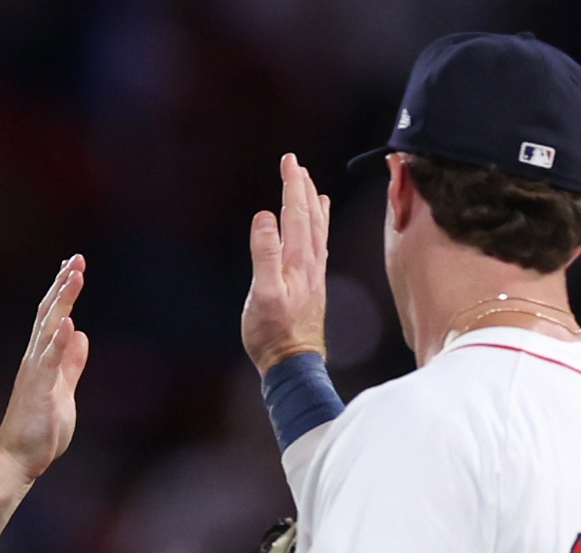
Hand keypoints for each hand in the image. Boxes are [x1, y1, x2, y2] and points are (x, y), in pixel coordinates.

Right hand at [0, 255, 89, 480]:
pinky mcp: (39, 390)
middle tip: (76, 258)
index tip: (74, 265)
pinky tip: (70, 322)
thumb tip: (82, 335)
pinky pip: (49, 361)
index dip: (63, 290)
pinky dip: (58, 340)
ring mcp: (35, 372)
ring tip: (74, 276)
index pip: (53, 317)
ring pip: (49, 328)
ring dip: (62, 301)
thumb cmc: (39, 429)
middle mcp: (35, 359)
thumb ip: (71, 363)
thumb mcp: (64, 389)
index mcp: (41, 359)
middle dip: (63, 285)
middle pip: (49, 313)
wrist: (17, 459)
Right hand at [241, 154, 329, 375]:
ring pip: (316, 229)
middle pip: (310, 216)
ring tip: (310, 186)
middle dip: (302, 188)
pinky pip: (318, 245)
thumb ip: (264, 254)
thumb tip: (264, 217)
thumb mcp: (262, 294)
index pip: (296, 213)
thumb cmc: (272, 332)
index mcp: (298, 260)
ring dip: (312, 205)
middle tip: (294, 164)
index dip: (292, 186)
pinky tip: (316, 225)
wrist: (293, 363)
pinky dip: (317, 227)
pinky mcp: (312, 284)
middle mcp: (310, 263)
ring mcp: (313, 273)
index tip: (289, 161)